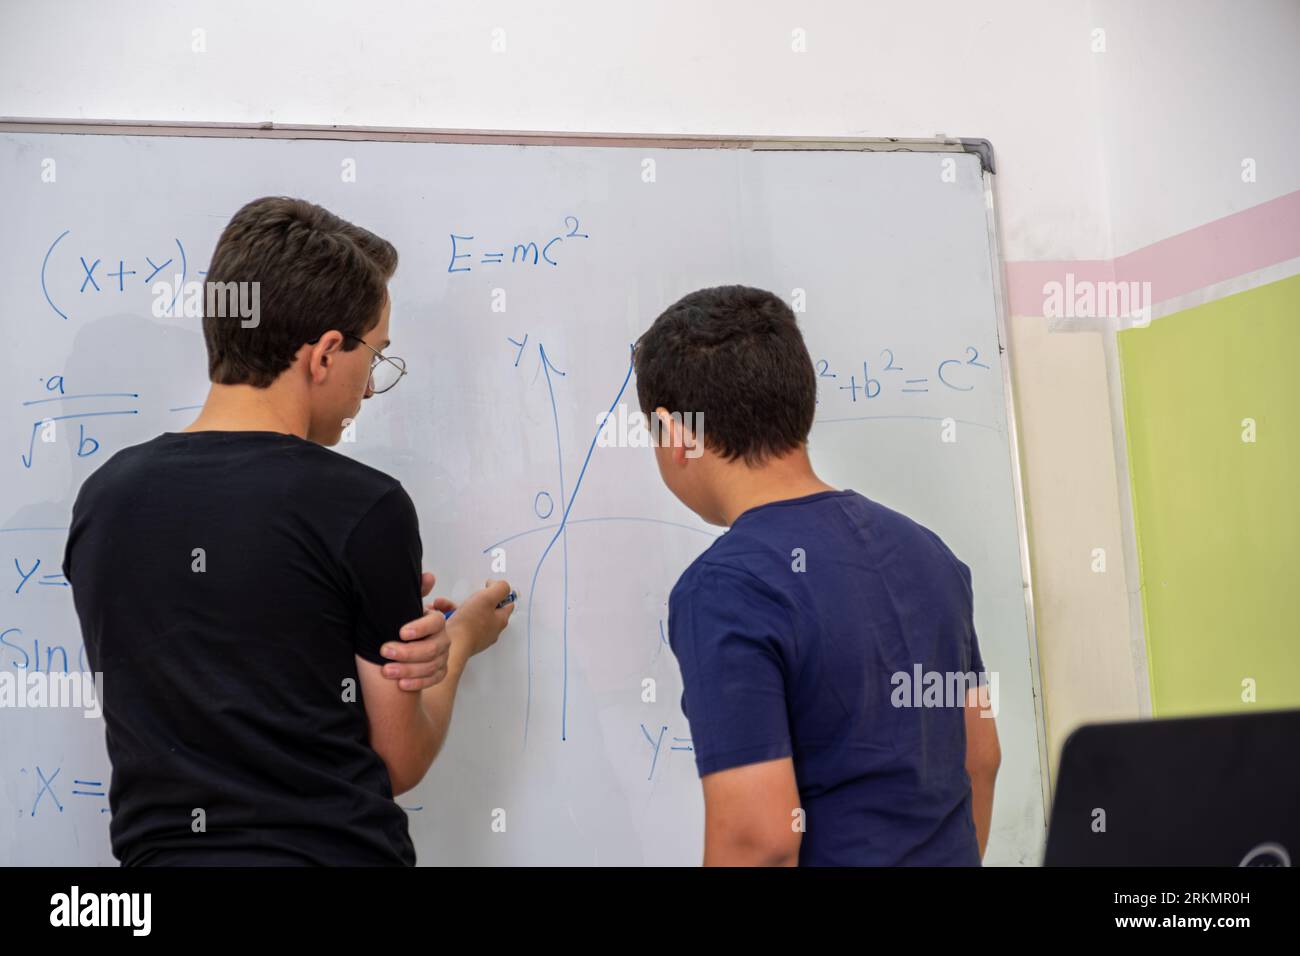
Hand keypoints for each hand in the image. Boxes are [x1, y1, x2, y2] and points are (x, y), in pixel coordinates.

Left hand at [380, 571, 451, 691]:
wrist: (403, 644)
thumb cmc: (402, 623)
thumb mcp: (406, 606)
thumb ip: (415, 590)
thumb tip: (428, 576)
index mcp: (436, 621)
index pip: (435, 623)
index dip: (420, 628)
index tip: (400, 632)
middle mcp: (443, 639)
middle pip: (432, 648)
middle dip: (407, 652)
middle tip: (384, 651)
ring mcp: (442, 657)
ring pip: (431, 666)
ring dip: (408, 670)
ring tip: (386, 670)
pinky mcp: (439, 672)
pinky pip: (433, 680)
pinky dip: (418, 683)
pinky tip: (401, 685)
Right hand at [446, 579, 514, 658]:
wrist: (451, 646)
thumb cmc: (468, 625)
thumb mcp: (487, 598)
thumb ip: (499, 588)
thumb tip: (500, 585)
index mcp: (500, 620)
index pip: (507, 604)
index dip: (500, 593)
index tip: (491, 587)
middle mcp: (490, 630)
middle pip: (486, 609)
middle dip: (473, 599)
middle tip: (468, 597)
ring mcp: (476, 635)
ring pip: (468, 615)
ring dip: (456, 607)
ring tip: (445, 605)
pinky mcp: (463, 639)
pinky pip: (457, 623)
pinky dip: (448, 616)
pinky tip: (441, 613)